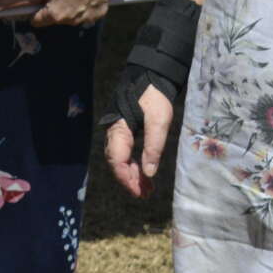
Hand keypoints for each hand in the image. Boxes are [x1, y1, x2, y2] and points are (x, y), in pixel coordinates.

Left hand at [0, 0, 112, 27]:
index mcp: (57, 15)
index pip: (38, 20)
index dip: (35, 9)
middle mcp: (75, 20)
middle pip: (56, 18)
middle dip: (52, 6)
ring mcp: (92, 15)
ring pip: (73, 15)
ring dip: (69, 6)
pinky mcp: (104, 7)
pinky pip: (89, 11)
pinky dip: (85, 3)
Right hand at [104, 83, 174, 197]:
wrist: (151, 77)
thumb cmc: (154, 98)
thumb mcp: (158, 123)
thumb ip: (153, 148)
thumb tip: (149, 173)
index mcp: (119, 131)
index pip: (117, 161)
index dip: (127, 179)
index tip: (139, 192)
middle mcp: (115, 133)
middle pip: (116, 163)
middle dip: (130, 180)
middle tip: (146, 194)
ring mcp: (119, 132)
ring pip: (120, 159)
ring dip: (132, 174)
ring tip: (147, 188)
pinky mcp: (126, 131)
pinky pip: (125, 153)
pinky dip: (133, 165)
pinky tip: (144, 172)